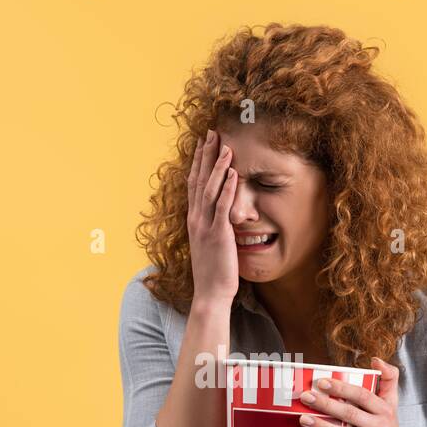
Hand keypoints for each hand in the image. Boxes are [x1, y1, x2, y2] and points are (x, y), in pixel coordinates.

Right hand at [186, 128, 240, 305]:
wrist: (210, 293)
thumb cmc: (212, 272)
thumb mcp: (209, 244)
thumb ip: (212, 226)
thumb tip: (220, 214)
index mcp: (194, 220)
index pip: (194, 184)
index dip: (198, 162)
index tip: (203, 143)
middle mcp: (196, 219)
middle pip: (199, 180)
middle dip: (205, 155)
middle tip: (211, 133)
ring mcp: (205, 226)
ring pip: (209, 189)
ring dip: (217, 166)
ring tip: (225, 146)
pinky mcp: (218, 234)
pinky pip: (222, 207)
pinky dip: (226, 188)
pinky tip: (233, 173)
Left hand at [297, 358, 413, 426]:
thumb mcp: (393, 405)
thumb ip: (388, 380)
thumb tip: (376, 360)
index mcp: (384, 410)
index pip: (362, 395)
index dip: (341, 388)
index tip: (321, 382)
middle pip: (350, 413)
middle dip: (326, 405)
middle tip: (305, 397)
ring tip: (303, 419)